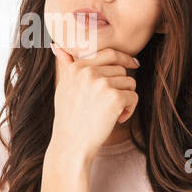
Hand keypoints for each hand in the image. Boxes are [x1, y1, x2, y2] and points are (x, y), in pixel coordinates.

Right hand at [50, 44, 139, 160]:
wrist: (71, 145)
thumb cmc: (68, 118)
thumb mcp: (63, 87)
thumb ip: (66, 66)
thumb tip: (59, 46)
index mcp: (77, 67)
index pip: (108, 53)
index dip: (124, 58)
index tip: (133, 64)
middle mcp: (88, 72)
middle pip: (121, 69)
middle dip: (122, 86)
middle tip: (111, 104)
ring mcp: (101, 84)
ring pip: (130, 82)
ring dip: (126, 98)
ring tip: (112, 112)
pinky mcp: (114, 98)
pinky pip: (133, 96)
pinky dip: (130, 109)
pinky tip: (118, 119)